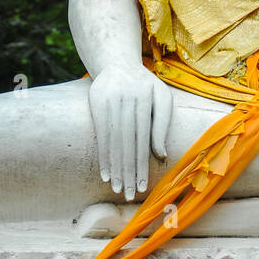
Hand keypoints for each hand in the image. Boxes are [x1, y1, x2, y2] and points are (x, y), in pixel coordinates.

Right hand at [88, 64, 173, 199]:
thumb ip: (162, 125)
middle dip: (129, 172)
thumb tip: (161, 156)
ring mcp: (110, 101)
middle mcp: (128, 100)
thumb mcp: (162, 97)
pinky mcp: (96, 104)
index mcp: (146, 99)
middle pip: (128, 144)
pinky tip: (105, 174)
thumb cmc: (145, 85)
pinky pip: (101, 135)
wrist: (117, 63)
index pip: (143, 140)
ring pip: (114, 142)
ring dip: (115, 168)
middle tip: (129, 195)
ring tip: (117, 189)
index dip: (142, 165)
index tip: (143, 187)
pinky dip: (103, 157)